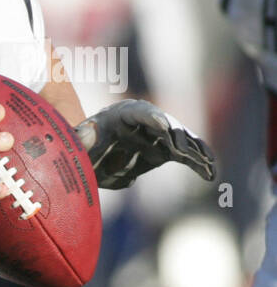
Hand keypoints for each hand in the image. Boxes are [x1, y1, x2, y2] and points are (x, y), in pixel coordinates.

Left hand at [74, 100, 216, 189]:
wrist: (89, 159)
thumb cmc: (81, 147)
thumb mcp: (77, 143)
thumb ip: (80, 138)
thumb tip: (86, 130)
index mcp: (122, 113)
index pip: (139, 112)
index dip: (152, 118)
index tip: (163, 126)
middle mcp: (145, 121)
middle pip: (166, 125)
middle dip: (177, 137)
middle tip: (184, 153)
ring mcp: (157, 136)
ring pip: (182, 140)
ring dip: (196, 151)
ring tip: (209, 165)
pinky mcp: (165, 151)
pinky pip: (185, 156)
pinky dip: (198, 163)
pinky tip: (210, 174)